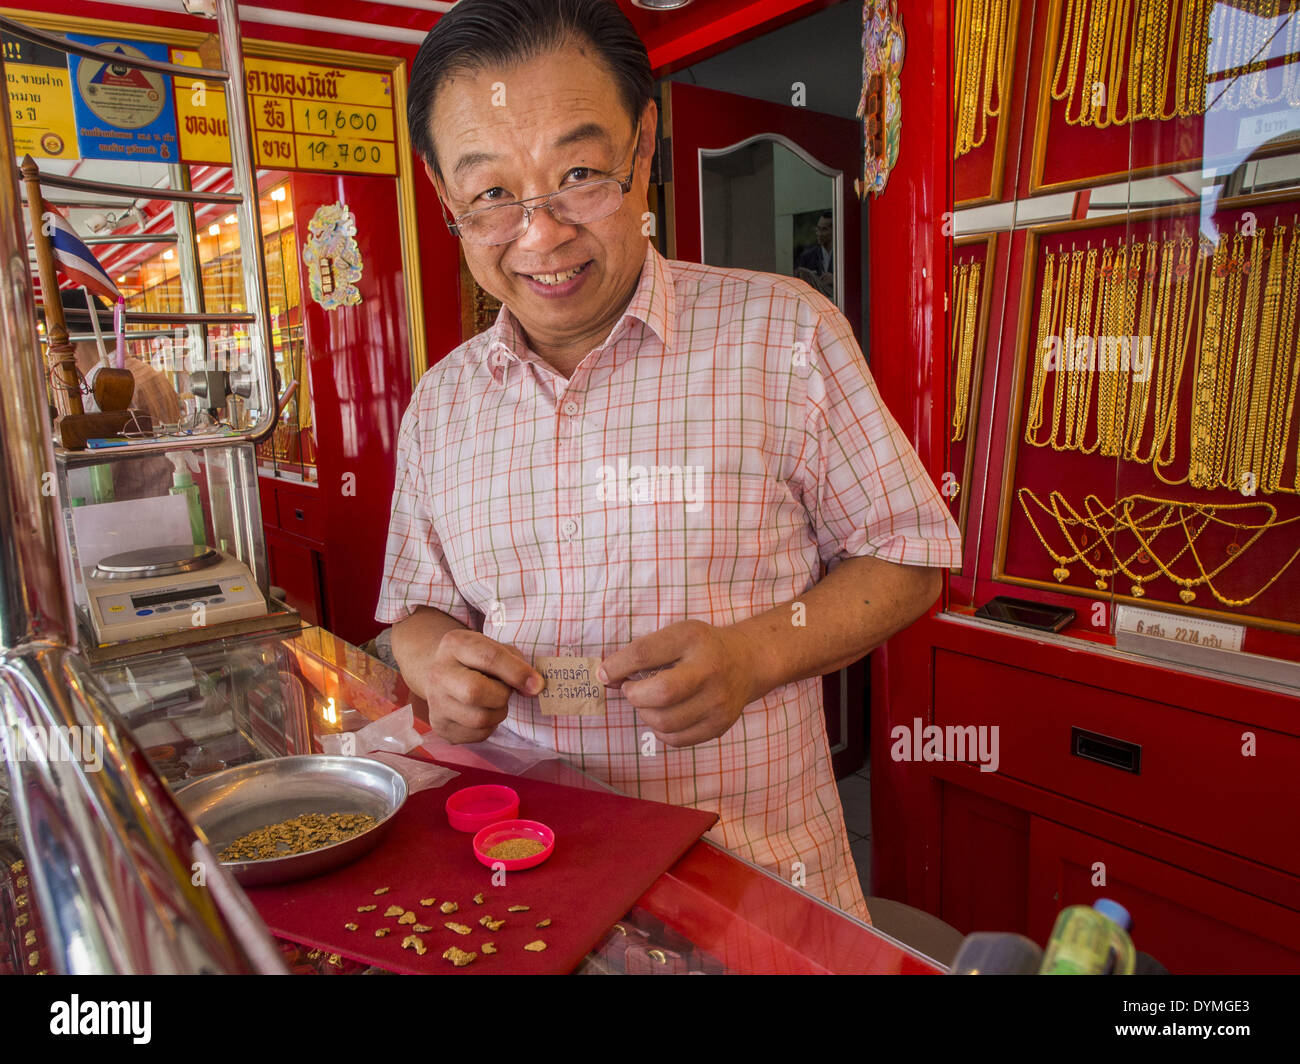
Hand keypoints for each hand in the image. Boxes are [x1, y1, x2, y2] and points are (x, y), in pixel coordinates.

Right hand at [417, 629, 542, 743]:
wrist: (442, 673)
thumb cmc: (476, 660)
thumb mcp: (494, 647)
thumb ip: (516, 663)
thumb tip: (534, 688)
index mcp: (454, 644)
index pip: (489, 658)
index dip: (517, 672)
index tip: (537, 684)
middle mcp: (438, 673)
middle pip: (475, 692)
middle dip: (502, 695)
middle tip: (506, 691)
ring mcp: (435, 703)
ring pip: (479, 719)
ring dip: (499, 712)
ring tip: (494, 700)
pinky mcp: (441, 727)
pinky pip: (478, 735)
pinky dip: (490, 726)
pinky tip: (483, 711)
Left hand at [598, 620, 763, 747]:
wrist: (747, 661)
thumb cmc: (701, 647)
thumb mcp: (675, 635)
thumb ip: (641, 653)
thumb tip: (606, 677)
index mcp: (692, 639)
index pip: (644, 654)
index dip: (617, 666)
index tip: (604, 674)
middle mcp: (709, 670)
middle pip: (660, 693)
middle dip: (634, 695)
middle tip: (632, 689)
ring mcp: (718, 701)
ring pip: (665, 721)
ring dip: (645, 714)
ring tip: (648, 701)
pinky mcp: (719, 725)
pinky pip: (676, 738)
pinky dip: (660, 730)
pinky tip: (663, 714)